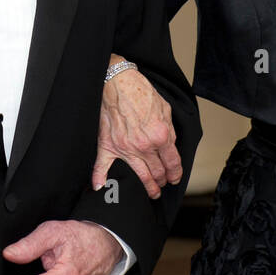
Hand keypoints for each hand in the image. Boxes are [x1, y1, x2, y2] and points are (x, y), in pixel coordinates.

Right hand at [92, 60, 178, 197]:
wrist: (118, 82)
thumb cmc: (141, 92)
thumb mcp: (165, 109)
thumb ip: (170, 130)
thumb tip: (170, 146)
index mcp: (161, 135)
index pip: (173, 162)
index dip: (176, 173)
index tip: (176, 177)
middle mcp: (144, 145)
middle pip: (158, 172)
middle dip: (163, 180)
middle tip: (164, 184)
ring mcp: (125, 148)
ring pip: (139, 175)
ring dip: (148, 186)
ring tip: (152, 192)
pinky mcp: (108, 145)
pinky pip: (102, 167)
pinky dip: (99, 179)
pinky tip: (100, 188)